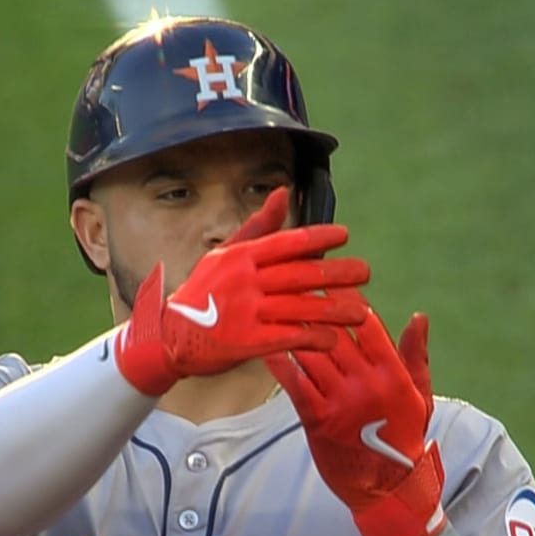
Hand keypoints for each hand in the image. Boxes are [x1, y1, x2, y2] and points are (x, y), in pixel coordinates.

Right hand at [115, 188, 370, 394]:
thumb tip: (283, 192)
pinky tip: (333, 339)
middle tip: (365, 272)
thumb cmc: (203, 293)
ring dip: (334, 310)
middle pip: (300, 275)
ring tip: (361, 312)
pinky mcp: (245, 343)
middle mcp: (243, 281)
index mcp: (240, 256)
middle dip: (337, 273)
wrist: (168, 337)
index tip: (345, 235)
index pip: (286, 242)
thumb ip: (258, 227)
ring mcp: (244, 312)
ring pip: (300, 308)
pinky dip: (313, 338)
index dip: (318, 238)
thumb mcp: (224, 255)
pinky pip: (288, 338)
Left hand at [264, 290, 443, 535]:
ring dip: (292, 326)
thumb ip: (415, 355)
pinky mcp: (317, 420)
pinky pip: (294, 383)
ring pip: (311, 353)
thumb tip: (419, 316)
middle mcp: (365, 384)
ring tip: (276, 302)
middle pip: (335, 333)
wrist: (386, 487)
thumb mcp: (419, 395)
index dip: (348, 298)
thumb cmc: (404, 436)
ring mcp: (340, 402)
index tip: (332, 275)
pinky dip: (280, 361)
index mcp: (392, 374)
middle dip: (314, 304)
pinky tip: (266, 343)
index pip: (367, 325)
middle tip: (295, 278)